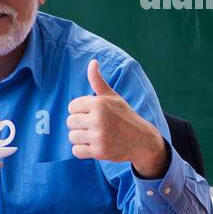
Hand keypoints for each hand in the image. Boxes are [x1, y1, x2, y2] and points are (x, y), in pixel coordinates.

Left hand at [67, 60, 169, 178]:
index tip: (93, 114)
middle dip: (80, 125)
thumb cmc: (125, 117)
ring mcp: (98, 136)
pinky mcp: (99, 151)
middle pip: (70, 122)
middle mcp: (98, 118)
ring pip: (72, 137)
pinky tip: (95, 146)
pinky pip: (76, 151)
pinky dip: (83, 150)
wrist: (142, 140)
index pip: (72, 107)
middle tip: (95, 127)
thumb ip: (98, 81)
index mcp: (99, 103)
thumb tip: (92, 62)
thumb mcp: (113, 97)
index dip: (80, 111)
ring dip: (81, 138)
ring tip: (95, 136)